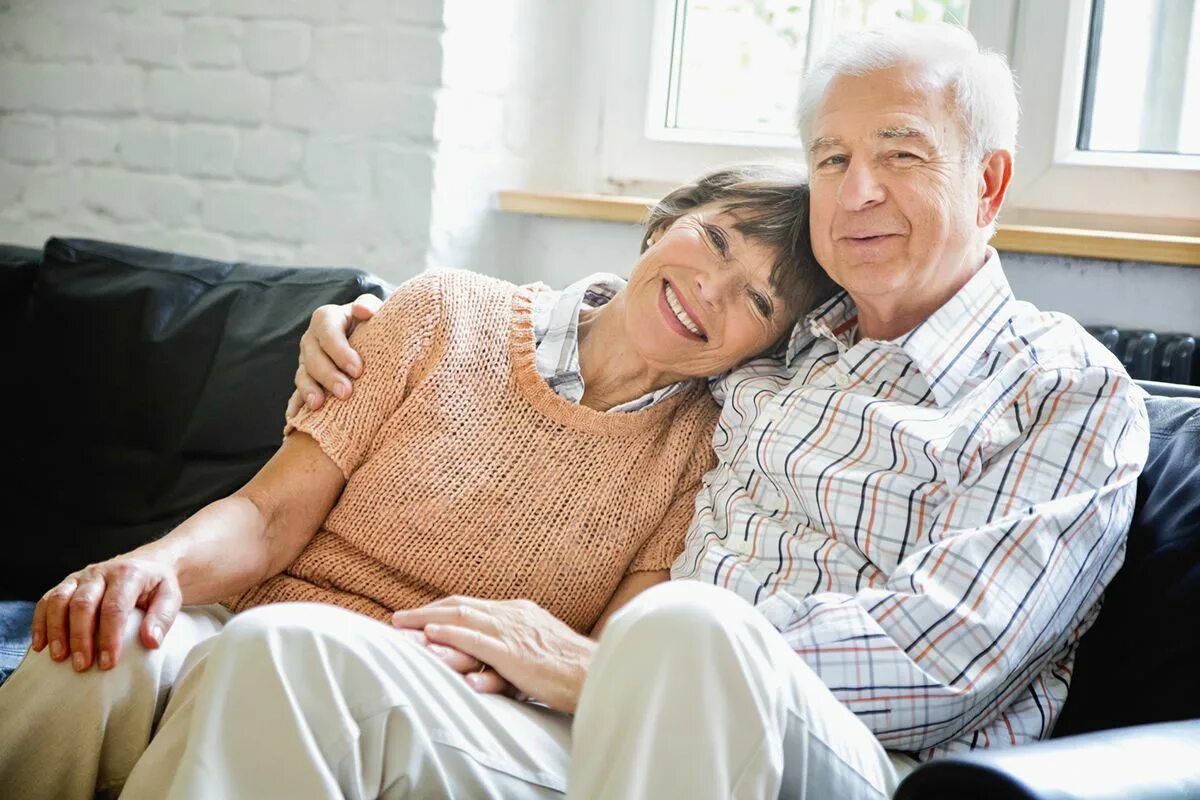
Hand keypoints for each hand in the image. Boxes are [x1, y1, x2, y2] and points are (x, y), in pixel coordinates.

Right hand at [30, 557, 181, 672]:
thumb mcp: (171, 597)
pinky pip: (47, 600)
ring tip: (59, 658)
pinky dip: (40, 622)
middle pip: (83, 604)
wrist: (150, 562)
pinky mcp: (68, 583)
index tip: (108, 663)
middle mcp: (101, 572)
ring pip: (59, 600)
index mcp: (128, 574)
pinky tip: (40, 645)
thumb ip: (163, 618)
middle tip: (82, 665)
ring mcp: (81, 577)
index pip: (115, 607)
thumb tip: (151, 641)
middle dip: (80, 638)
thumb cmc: (157, 585)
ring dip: (56, 630)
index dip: (109, 637)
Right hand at [287, 293, 382, 415]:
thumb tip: (362, 310)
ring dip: (309, 391)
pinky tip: (294, 418)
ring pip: (302, 375)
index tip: (358, 369)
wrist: (369, 338)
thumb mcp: (374, 311)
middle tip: (346, 393)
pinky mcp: (307, 380)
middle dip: (328, 375)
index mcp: (327, 319)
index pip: (327, 330)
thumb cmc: (373, 324)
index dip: (339, 350)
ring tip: (318, 406)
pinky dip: (295, 406)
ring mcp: (306, 361)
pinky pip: (296, 393)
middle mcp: (312, 340)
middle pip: (313, 356)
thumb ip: (369, 306)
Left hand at [391, 597, 595, 713]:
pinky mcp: (515, 653)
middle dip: (426, 611)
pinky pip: (478, 640)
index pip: (472, 605)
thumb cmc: (571, 668)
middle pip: (461, 606)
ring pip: (463, 619)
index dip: (442, 609)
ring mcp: (513, 632)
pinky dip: (452, 634)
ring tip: (403, 625)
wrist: (596, 673)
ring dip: (429, 620)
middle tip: (398, 618)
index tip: (418, 615)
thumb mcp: (538, 646)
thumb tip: (489, 655)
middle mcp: (512, 615)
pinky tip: (432, 634)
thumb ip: (513, 644)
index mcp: (518, 612)